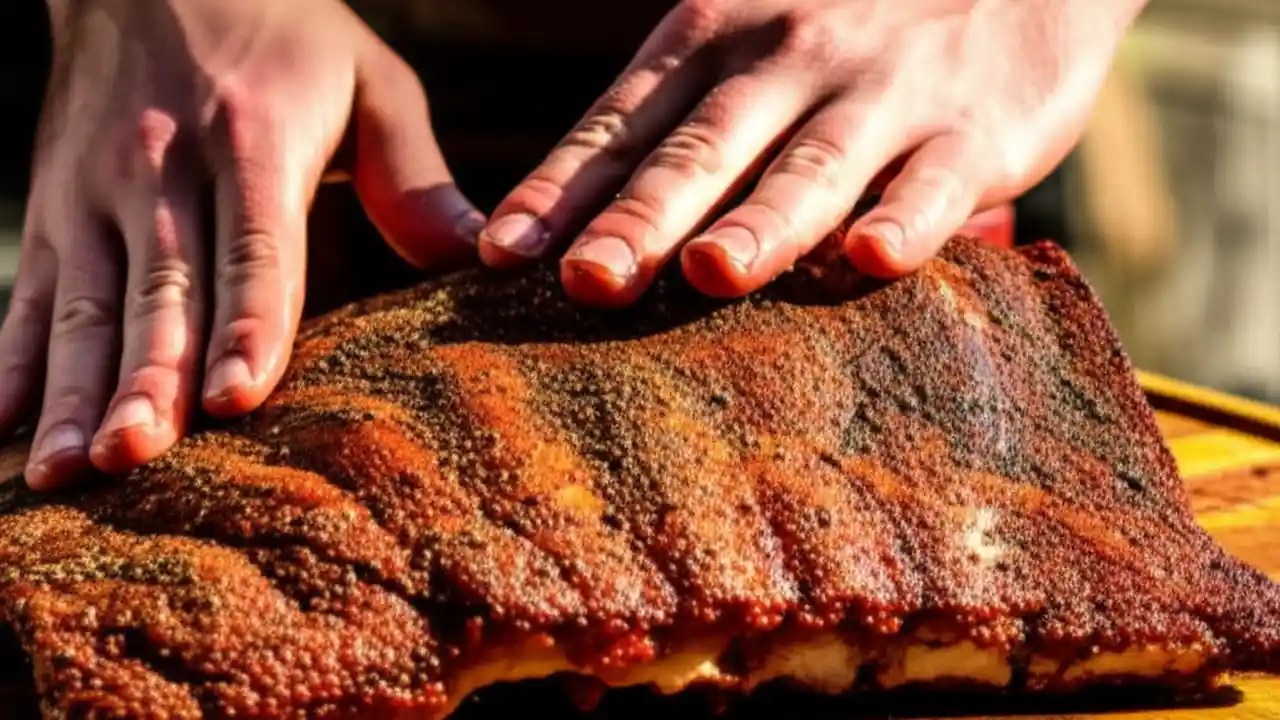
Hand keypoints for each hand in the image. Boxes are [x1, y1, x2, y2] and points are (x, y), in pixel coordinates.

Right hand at [2, 0, 480, 488]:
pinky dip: (12, 360)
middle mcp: (162, 169)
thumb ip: (414, 174)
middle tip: (133, 457)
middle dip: (145, 379)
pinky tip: (1, 427)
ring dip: (71, 391)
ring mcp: (94, 190)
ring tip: (61, 470)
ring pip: (80, 303)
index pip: (253, 247)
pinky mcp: (52, 203)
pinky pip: (29, 291)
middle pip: (157, 290)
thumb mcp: (367, 79)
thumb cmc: (283, 33)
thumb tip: (480, 254)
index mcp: (254, 140)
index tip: (239, 397)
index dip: (246, 323)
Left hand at [478, 0, 1143, 304]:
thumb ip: (669, 123)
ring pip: (811, 164)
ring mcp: (882, 92)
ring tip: (714, 269)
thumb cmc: (844, 26)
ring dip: (762, 221)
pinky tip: (874, 257)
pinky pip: (935, 181)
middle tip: (586, 281)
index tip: (501, 256)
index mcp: (713, 41)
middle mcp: (788, 60)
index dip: (560, 191)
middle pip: (702, 149)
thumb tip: (568, 225)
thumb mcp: (742, 46)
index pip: (621, 126)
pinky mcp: (972, 129)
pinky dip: (907, 218)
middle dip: (641, 218)